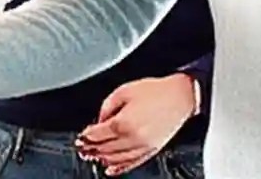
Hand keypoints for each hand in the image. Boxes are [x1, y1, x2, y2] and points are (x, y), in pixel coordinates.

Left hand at [75, 74, 194, 175]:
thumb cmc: (155, 91)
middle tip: (82, 149)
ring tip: (93, 157)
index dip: (86, 137)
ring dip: (102, 159)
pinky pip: (132, 163)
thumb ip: (107, 107)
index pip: (98, 135)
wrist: (180, 96)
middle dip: (91, 149)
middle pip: (105, 148)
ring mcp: (143, 146)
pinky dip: (120, 168)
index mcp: (123, 122)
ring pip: (116, 159)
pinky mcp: (152, 150)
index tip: (80, 138)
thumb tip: (99, 120)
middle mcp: (133, 138)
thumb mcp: (123, 91)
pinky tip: (111, 169)